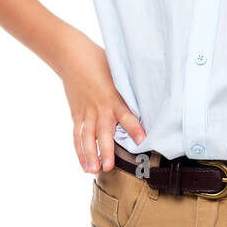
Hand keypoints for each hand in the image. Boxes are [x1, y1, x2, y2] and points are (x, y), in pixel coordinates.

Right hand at [58, 33, 145, 173]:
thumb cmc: (100, 62)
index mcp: (113, 97)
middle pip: (103, 132)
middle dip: (106, 150)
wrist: (72, 56)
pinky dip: (80, 151)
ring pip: (87, 138)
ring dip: (90, 155)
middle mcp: (99, 107)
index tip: (143, 139)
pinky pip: (77, 136)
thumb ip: (131, 89)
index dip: (134, 128)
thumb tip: (154, 95)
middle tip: (109, 166)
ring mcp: (86, 112)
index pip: (126, 115)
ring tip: (93, 171)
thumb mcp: (120, 72)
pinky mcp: (76, 115)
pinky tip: (85, 165)